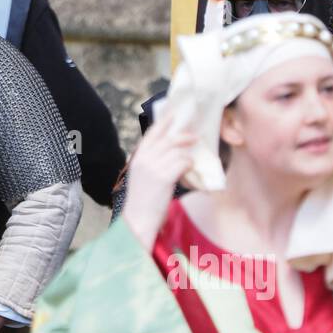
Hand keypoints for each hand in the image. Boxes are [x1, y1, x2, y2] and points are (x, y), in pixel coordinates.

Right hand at [121, 109, 195, 244]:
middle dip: (182, 134)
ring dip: (187, 153)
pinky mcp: (163, 177)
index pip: (152, 133)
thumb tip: (170, 151)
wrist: (138, 220)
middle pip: (167, 138)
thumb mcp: (142, 176)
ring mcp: (153, 167)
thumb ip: (152, 162)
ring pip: (177, 150)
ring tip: (193, 157)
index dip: (164, 121)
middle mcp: (144, 159)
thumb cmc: (143, 201)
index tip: (174, 112)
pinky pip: (182, 163)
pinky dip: (188, 165)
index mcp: (138, 157)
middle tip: (194, 135)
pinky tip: (190, 170)